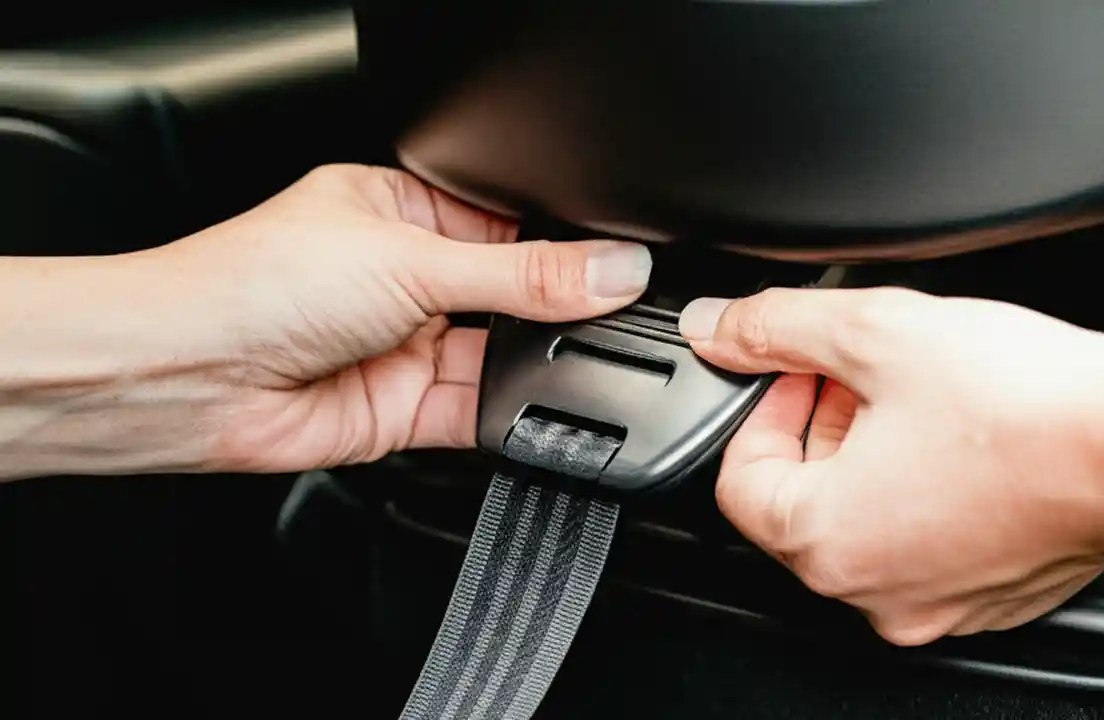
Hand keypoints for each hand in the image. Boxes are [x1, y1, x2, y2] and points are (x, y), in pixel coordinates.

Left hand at [138, 164, 650, 472]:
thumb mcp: (411, 260)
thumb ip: (521, 275)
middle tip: (611, 312)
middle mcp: (406, 279)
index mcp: (400, 212)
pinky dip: (512, 413)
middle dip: (554, 308)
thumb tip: (610, 269)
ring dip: (535, 361)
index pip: (506, 223)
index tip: (620, 260)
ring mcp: (407, 345)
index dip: (561, 242)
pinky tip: (536, 402)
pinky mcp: (406, 409)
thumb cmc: (256, 285)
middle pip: (510, 294)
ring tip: (571, 357)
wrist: (189, 377)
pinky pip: (480, 412)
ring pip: (501, 356)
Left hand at [678, 287, 1103, 645]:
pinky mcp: (987, 594)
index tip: (797, 371)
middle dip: (816, 426)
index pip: (739, 479)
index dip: (761, 409)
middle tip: (858, 372)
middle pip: (800, 502)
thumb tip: (717, 329)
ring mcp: (937, 602)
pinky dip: (921, 489)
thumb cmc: (1026, 402)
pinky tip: (957, 439)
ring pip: (863, 520)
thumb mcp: (873, 332)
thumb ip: (774, 328)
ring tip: (916, 397)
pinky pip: (922, 541)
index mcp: (827, 543)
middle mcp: (875, 592)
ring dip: (869, 454)